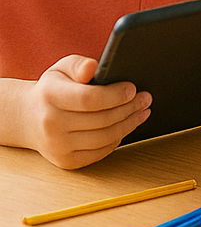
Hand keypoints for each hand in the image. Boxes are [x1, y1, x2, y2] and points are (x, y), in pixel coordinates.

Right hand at [24, 56, 149, 168]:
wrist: (29, 118)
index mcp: (50, 96)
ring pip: (104, 137)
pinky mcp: (66, 161)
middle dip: (129, 108)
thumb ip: (79, 65)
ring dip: (129, 124)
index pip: (88, 99)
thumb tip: (92, 67)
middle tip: (146, 98)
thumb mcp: (61, 69)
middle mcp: (50, 124)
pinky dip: (118, 139)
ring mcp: (57, 146)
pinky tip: (127, 126)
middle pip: (101, 119)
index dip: (115, 95)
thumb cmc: (53, 89)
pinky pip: (100, 152)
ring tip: (142, 111)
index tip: (133, 89)